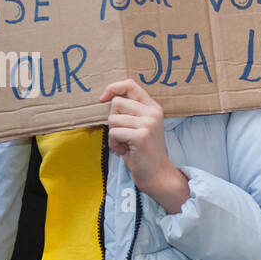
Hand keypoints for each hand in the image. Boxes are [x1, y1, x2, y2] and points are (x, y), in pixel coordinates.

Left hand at [98, 79, 189, 213]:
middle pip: (117, 102)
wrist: (158, 174)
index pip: (130, 85)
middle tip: (123, 134)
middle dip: (113, 120)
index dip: (113, 88)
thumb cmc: (144, 152)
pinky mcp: (141, 136)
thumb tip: (106, 97)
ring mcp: (148, 124)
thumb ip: (131, 111)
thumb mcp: (141, 126)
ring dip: (113, 134)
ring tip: (125, 144)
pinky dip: (114, 144)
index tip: (103, 99)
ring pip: (113, 119)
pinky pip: (113, 133)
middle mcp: (152, 113)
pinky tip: (125, 151)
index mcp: (153, 107)